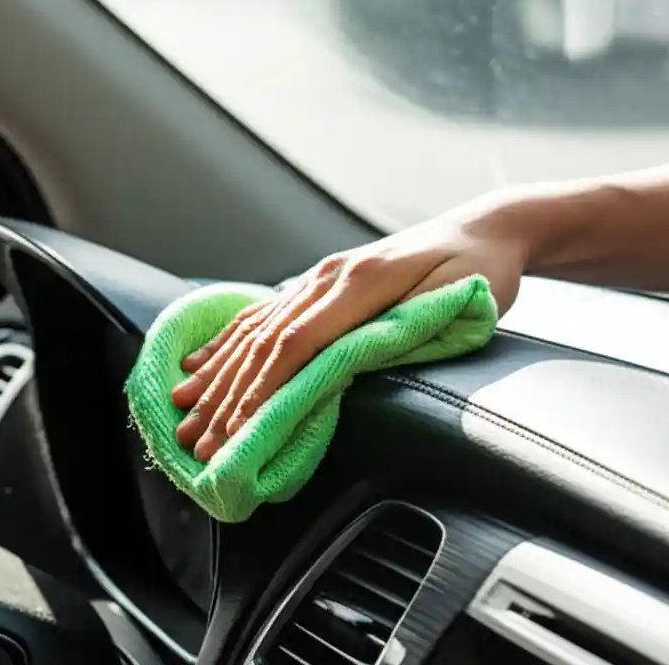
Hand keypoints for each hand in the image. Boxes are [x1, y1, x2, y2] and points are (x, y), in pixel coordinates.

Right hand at [169, 214, 527, 461]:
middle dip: (226, 395)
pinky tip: (199, 361)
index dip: (263, 389)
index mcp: (361, 282)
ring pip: (255, 329)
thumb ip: (403, 332)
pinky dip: (227, 342)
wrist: (486, 228)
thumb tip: (351, 368)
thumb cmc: (481, 272)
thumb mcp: (457, 304)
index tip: (237, 428)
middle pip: (265, 342)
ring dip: (216, 373)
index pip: (297, 343)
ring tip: (182, 409)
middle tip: (196, 440)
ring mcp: (320, 277)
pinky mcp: (320, 283)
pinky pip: (262, 314)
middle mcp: (329, 277)